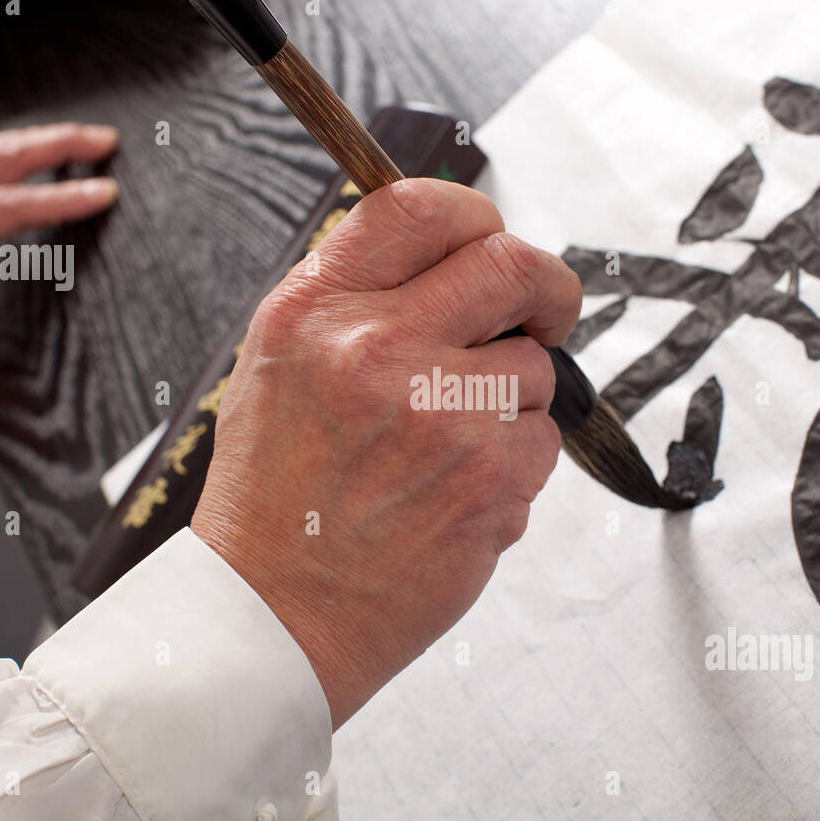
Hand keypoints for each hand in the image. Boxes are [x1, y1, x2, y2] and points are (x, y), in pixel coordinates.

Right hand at [191, 178, 581, 727]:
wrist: (274, 612)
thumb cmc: (274, 494)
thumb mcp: (277, 364)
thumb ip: (355, 298)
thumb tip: (450, 255)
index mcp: (318, 311)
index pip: (423, 208)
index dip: (477, 215)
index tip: (492, 241)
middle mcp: (380, 349)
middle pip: (513, 265)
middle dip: (545, 287)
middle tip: (545, 310)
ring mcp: (444, 415)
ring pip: (536, 366)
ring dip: (513, 396)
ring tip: (446, 446)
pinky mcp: (491, 480)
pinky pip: (541, 439)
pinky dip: (514, 461)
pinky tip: (454, 492)